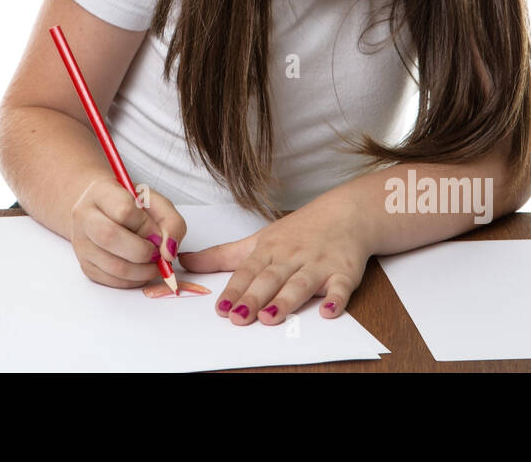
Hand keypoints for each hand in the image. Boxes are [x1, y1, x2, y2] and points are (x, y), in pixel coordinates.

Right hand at [70, 176, 187, 287]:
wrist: (106, 211)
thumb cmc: (133, 206)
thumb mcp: (157, 203)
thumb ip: (171, 223)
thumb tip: (168, 252)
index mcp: (100, 192)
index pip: (123, 210)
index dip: (146, 226)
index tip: (157, 233)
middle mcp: (84, 216)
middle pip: (110, 237)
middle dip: (143, 251)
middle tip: (157, 253)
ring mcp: (81, 243)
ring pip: (113, 265)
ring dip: (143, 271)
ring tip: (154, 263)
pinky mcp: (85, 265)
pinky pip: (112, 281)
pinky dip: (134, 280)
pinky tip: (142, 269)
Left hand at [177, 190, 369, 324]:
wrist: (345, 213)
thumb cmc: (298, 230)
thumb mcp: (258, 239)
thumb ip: (222, 256)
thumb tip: (185, 261)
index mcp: (269, 249)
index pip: (247, 272)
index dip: (234, 290)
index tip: (220, 309)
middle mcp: (291, 256)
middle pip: (270, 278)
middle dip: (254, 298)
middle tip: (239, 317)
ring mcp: (318, 264)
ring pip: (300, 283)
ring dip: (287, 300)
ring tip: (271, 317)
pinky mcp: (344, 272)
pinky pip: (341, 287)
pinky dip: (336, 299)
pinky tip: (328, 312)